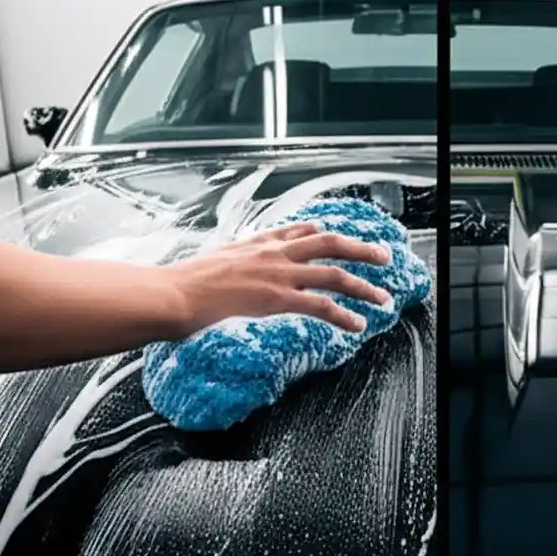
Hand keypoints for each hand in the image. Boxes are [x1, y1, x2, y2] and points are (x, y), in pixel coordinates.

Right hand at [166, 221, 392, 334]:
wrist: (173, 294)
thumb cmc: (182, 284)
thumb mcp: (210, 263)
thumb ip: (228, 263)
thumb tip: (226, 270)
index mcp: (255, 243)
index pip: (296, 231)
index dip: (319, 232)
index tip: (331, 233)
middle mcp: (272, 253)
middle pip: (327, 243)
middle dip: (360, 249)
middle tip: (383, 256)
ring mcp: (278, 274)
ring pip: (333, 274)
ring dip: (363, 286)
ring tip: (383, 298)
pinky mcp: (278, 298)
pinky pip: (321, 305)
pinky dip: (344, 315)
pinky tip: (358, 324)